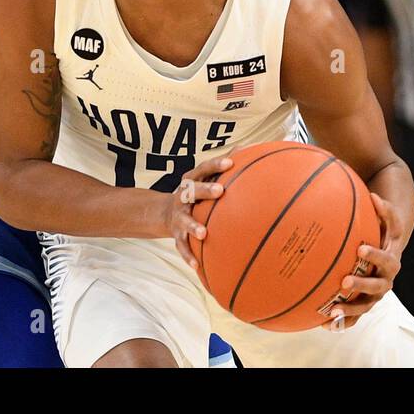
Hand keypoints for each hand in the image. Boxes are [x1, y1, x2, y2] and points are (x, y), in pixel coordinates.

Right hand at [163, 155, 231, 269]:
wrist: (165, 212)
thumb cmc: (196, 192)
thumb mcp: (206, 178)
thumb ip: (223, 166)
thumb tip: (247, 148)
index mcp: (191, 180)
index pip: (203, 169)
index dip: (216, 165)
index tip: (230, 162)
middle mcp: (182, 196)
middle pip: (191, 191)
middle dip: (204, 191)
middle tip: (220, 191)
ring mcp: (178, 216)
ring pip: (184, 221)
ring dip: (193, 226)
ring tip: (204, 234)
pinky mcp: (176, 234)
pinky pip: (181, 246)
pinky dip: (188, 255)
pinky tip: (197, 266)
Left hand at [324, 192, 405, 330]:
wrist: (390, 252)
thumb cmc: (385, 232)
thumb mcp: (388, 221)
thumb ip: (384, 210)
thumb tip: (373, 195)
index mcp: (391, 259)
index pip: (386, 258)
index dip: (375, 254)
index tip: (360, 249)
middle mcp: (386, 279)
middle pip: (378, 286)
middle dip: (362, 284)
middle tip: (345, 281)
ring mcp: (376, 294)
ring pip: (366, 306)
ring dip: (350, 309)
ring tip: (332, 311)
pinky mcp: (366, 304)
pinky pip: (355, 316)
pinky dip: (342, 322)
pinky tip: (324, 325)